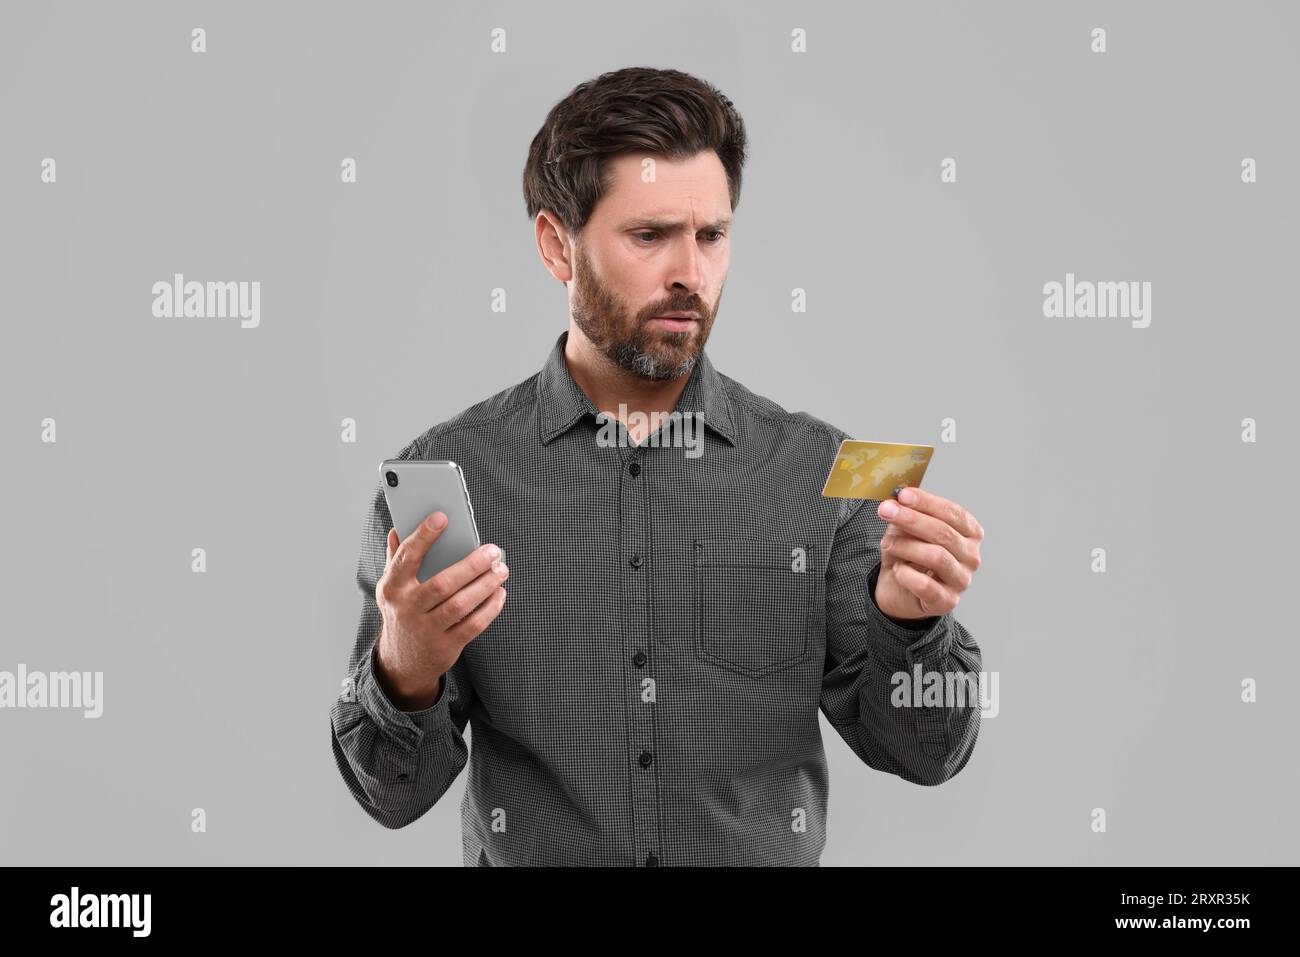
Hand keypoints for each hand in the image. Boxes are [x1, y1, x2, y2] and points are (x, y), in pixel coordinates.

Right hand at [373, 511, 508, 706]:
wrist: (402, 662)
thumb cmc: (403, 613)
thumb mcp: (392, 588)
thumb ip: (396, 559)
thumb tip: (396, 530)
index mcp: (392, 588)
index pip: (407, 558)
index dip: (423, 536)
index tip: (442, 517)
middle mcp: (407, 609)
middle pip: (443, 584)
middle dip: (471, 565)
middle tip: (493, 551)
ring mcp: (426, 630)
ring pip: (460, 605)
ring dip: (486, 585)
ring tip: (501, 569)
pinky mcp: (446, 646)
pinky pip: (473, 625)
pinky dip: (490, 608)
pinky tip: (500, 592)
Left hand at [874, 487, 982, 621]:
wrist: (898, 590)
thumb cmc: (908, 554)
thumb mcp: (906, 529)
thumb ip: (906, 514)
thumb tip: (896, 502)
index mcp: (969, 533)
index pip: (953, 513)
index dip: (927, 502)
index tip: (902, 495)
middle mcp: (972, 556)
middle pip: (944, 533)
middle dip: (911, 519)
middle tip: (886, 511)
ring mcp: (962, 580)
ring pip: (937, 557)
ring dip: (906, 546)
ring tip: (887, 543)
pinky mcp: (947, 601)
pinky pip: (925, 585)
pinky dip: (906, 575)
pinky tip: (897, 570)